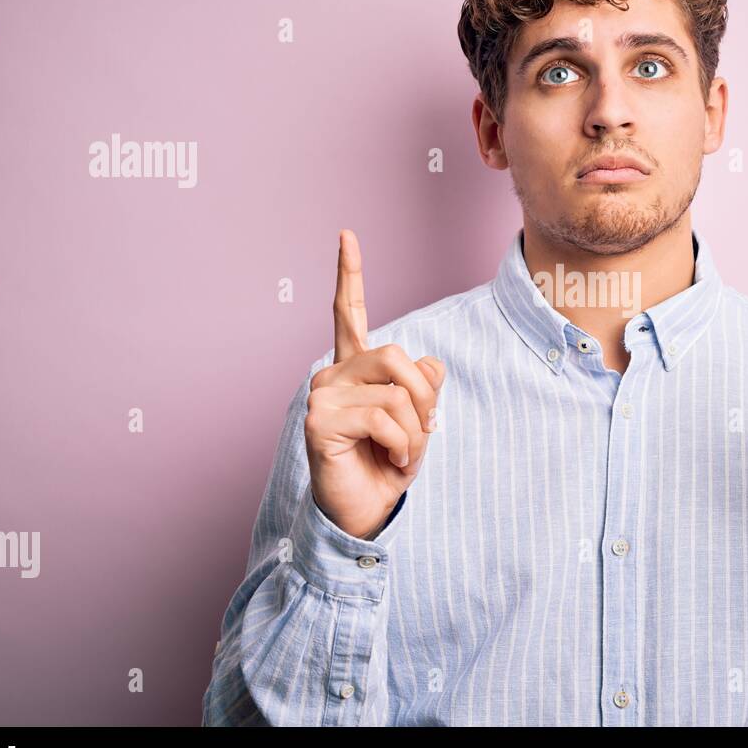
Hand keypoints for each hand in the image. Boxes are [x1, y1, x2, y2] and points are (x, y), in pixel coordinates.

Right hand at [304, 229, 445, 540]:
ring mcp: (321, 396)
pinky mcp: (319, 421)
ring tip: (402, 456)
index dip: (349, 274)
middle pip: (396, 354)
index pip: (349, 313)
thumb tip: (428, 361)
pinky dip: (402, 446)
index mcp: (354, 368)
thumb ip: (424, 383)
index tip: (346, 235)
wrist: (365, 512)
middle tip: (423, 432)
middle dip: (423, 396)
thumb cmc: (387, 464)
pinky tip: (389, 462)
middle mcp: (333, 375)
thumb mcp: (419, 419)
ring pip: (396, 390)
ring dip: (415, 431)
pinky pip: (384, 419)